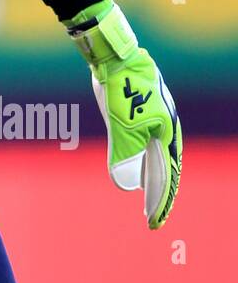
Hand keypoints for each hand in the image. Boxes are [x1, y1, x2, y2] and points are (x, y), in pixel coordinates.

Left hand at [62, 0, 181, 229]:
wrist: (114, 59)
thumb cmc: (122, 90)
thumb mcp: (123, 125)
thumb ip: (125, 154)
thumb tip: (124, 185)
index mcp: (166, 133)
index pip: (166, 175)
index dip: (160, 200)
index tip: (154, 222)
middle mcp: (163, 130)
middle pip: (164, 170)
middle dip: (159, 196)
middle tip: (153, 220)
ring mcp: (151, 124)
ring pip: (154, 160)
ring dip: (150, 182)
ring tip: (147, 203)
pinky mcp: (136, 119)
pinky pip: (142, 148)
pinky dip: (140, 165)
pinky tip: (133, 175)